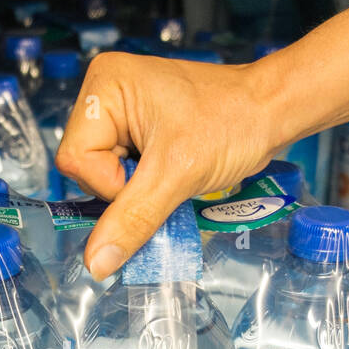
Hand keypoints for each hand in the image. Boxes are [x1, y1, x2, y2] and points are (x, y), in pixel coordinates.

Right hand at [54, 52, 280, 280]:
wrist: (272, 111)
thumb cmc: (233, 121)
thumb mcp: (176, 174)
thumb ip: (131, 219)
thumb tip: (96, 263)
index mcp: (104, 85)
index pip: (75, 159)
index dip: (111, 183)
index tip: (152, 176)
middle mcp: (105, 92)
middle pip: (86, 168)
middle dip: (125, 184)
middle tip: (165, 170)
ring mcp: (121, 110)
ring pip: (104, 175)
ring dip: (138, 186)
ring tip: (173, 166)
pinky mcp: (137, 127)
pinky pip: (123, 171)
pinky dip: (146, 182)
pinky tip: (171, 169)